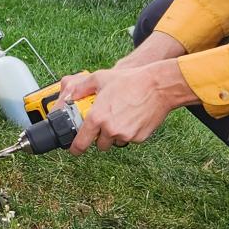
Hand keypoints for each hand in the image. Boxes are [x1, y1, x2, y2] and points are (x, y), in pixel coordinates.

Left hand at [63, 60, 196, 153]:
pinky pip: (129, 139)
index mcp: (97, 117)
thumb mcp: (100, 78)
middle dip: (99, 137)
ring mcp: (125, 135)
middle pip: (99, 145)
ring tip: (121, 116)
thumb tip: (70, 96)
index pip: (81, 143)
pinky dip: (128, 132)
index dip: (76, 149)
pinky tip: (132, 117)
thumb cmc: (130, 81)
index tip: (75, 150)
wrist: (158, 86)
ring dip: (114, 135)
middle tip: (104, 124)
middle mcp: (110, 129)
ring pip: (115, 142)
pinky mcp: (139, 138)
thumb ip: (81, 89)